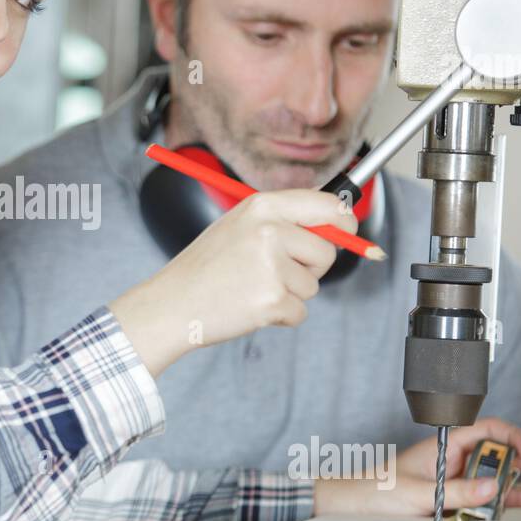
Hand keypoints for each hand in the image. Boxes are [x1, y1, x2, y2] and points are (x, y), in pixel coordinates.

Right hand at [111, 189, 353, 375]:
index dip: (345, 220)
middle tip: (273, 272)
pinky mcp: (271, 300)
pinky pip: (300, 312)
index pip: (328, 205)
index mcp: (261, 206)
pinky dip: (281, 316)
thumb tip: (337, 219)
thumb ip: (283, 220)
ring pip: (313, 285)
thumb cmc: (206, 267)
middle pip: (327, 251)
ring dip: (290, 294)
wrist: (171, 304)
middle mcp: (269, 231)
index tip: (348, 231)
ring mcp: (271, 266)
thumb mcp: (239, 226)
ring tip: (251, 288)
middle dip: (311, 267)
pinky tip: (250, 307)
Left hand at [313, 417, 520, 516]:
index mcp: (443, 445)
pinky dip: (511, 499)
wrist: (355, 509)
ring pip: (496, 476)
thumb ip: (457, 492)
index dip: (508, 434)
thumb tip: (492, 488)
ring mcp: (457, 481)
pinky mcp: (457, 502)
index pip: (483, 429)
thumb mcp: (419, 492)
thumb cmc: (377, 491)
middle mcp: (453, 460)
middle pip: (495, 452)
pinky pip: (488, 499)